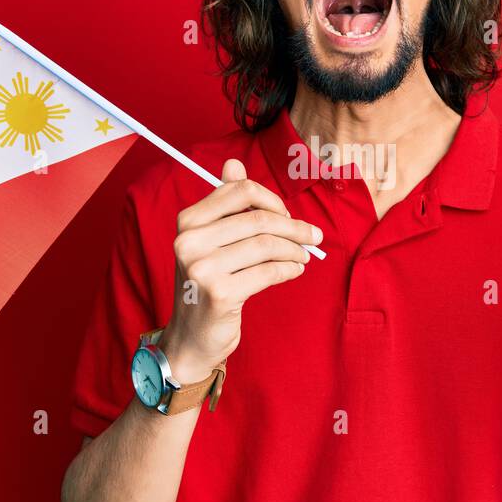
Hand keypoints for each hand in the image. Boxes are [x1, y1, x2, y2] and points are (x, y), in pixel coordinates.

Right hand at [159, 158, 321, 383]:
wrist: (192, 337)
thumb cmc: (207, 284)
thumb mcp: (210, 242)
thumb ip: (224, 204)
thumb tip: (234, 164)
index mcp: (188, 222)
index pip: (240, 191)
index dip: (272, 200)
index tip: (288, 215)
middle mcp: (189, 242)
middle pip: (258, 219)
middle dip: (294, 226)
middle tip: (314, 236)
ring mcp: (202, 269)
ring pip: (267, 245)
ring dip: (295, 249)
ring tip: (304, 256)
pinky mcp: (220, 294)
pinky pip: (269, 272)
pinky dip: (289, 269)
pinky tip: (294, 271)